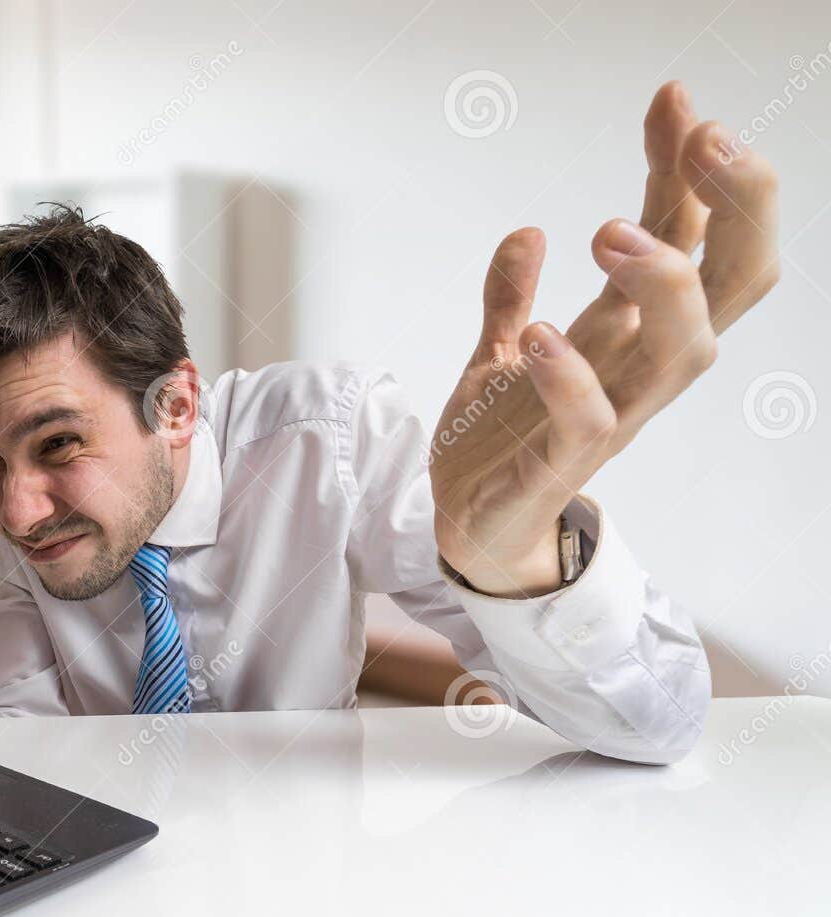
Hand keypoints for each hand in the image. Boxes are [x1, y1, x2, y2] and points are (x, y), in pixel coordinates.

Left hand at [430, 81, 778, 596]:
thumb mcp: (499, 351)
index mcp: (630, 335)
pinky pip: (587, 424)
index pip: (687, 238)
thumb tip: (527, 233)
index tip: (674, 101)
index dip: (689, 170)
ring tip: (609, 231)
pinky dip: (570, 379)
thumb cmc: (500, 443)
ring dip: (661, 283)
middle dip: (736, 205)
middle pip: (731, 284)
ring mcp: (607, 420)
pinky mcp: (558, 468)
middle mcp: (638, 372)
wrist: (464, 531)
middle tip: (704, 138)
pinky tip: (542, 333)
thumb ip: (511, 293)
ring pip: (683, 351)